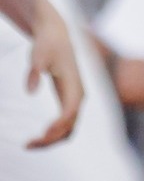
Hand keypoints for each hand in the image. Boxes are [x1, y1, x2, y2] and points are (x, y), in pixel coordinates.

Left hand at [24, 0, 82, 148]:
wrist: (56, 35)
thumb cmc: (47, 44)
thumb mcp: (38, 55)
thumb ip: (34, 72)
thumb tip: (30, 91)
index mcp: (74, 85)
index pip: (70, 112)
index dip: (57, 126)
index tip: (40, 135)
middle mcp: (78, 95)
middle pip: (70, 126)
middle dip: (51, 139)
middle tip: (27, 145)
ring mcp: (75, 99)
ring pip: (69, 129)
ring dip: (52, 140)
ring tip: (30, 145)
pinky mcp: (68, 100)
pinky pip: (66, 124)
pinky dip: (54, 134)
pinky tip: (38, 136)